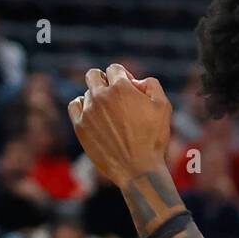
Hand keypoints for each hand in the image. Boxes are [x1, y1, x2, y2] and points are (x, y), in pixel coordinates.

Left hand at [67, 65, 172, 185]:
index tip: (130, 88)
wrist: (137, 167)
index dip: (124, 76)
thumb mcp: (164, 106)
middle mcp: (101, 96)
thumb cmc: (154, 138)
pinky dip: (83, 106)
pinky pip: (75, 106)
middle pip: (93, 75)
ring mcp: (88, 111)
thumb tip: (137, 81)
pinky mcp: (80, 126)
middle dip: (104, 80)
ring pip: (86, 93)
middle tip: (116, 96)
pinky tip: (94, 114)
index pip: (114, 69)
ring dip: (97, 97)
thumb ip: (151, 85)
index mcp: (121, 88)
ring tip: (110, 113)